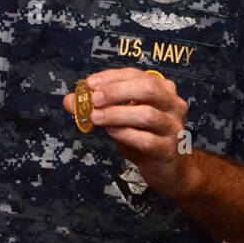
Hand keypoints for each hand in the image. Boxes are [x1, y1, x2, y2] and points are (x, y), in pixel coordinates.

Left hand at [61, 67, 201, 196]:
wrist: (168, 167)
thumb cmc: (143, 136)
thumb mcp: (120, 118)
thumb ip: (97, 107)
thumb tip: (70, 101)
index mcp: (163, 90)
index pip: (137, 75)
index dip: (111, 77)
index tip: (90, 84)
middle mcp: (173, 105)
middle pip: (147, 90)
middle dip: (116, 92)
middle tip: (93, 99)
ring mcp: (173, 128)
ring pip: (147, 115)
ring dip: (116, 114)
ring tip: (95, 117)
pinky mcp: (168, 150)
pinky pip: (146, 140)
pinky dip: (125, 134)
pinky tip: (110, 132)